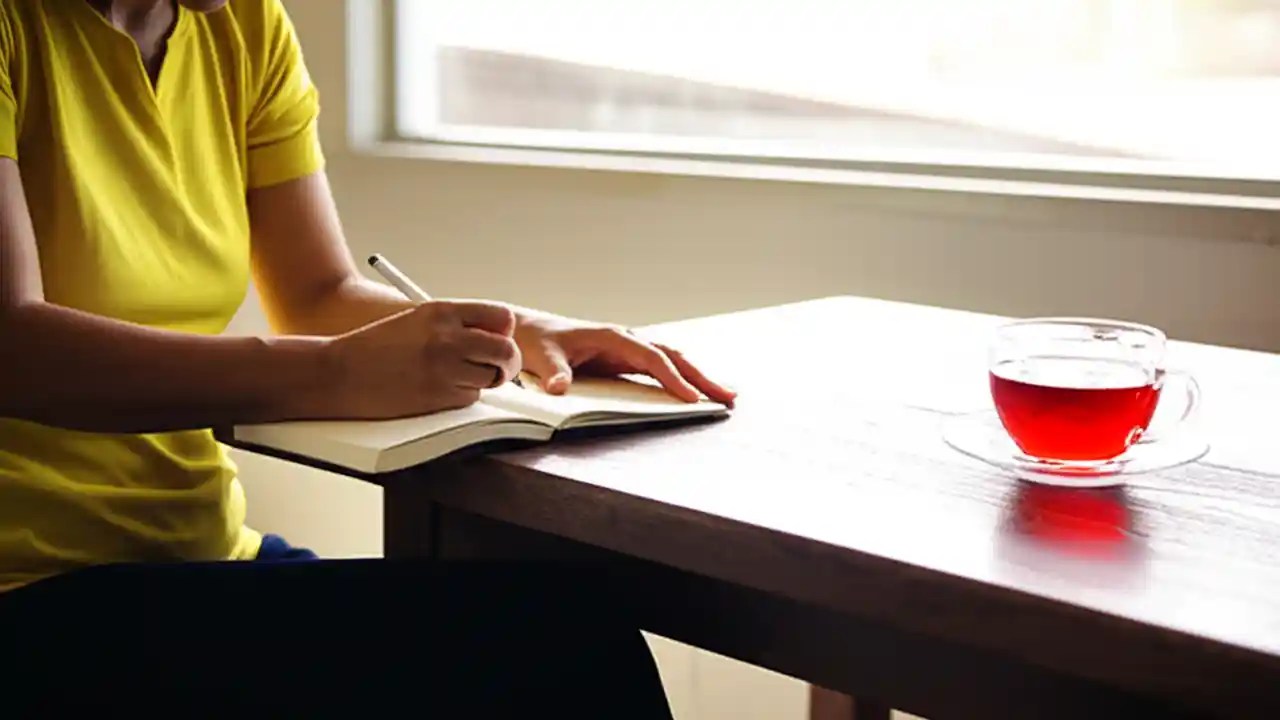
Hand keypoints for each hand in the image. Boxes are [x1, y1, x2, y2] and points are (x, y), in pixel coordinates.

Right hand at [324, 301, 521, 417]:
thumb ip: (455, 323)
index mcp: (442, 312)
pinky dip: (462, 397)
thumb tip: (495, 334)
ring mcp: (443, 368)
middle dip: (507, 362)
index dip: (504, 332)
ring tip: (458, 378)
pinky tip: (439, 390)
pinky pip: (469, 398)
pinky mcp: (437, 396)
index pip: (501, 316)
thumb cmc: (375, 347)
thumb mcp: (418, 320)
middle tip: (497, 369)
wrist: (340, 372)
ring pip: (491, 378)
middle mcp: (447, 337)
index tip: (497, 340)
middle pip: (506, 350)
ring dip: (482, 381)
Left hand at [514, 310, 735, 406]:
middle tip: (728, 397)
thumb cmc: (539, 342)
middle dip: (701, 377)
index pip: (651, 358)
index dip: (673, 378)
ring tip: (724, 397)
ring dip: (698, 377)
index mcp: (612, 336)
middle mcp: (626, 339)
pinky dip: (681, 379)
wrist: (530, 331)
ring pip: (672, 360)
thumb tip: (559, 390)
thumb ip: (554, 373)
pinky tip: (695, 393)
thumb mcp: (543, 357)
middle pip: (673, 356)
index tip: (692, 399)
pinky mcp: (626, 359)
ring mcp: (629, 348)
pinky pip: (661, 368)